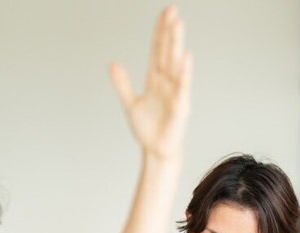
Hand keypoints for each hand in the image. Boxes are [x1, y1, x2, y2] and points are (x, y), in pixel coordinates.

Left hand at [110, 6, 191, 160]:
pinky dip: (184, 72)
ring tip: (178, 25)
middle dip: (170, 31)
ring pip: (175, 63)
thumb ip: (122, 83)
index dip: (160, 31)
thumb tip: (112, 64)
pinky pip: (183, 86)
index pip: (158, 50)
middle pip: (168, 51)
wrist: (156, 151)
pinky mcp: (180, 106)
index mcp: (155, 79)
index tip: (165, 13)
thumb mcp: (130, 103)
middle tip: (173, 10)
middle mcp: (167, 82)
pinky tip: (186, 57)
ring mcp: (175, 92)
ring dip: (177, 44)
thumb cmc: (149, 129)